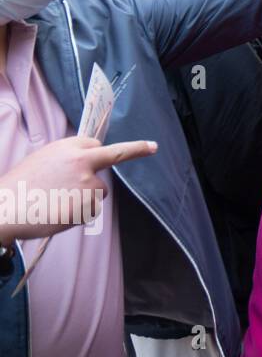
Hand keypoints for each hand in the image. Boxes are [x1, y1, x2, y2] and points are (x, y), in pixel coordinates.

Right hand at [0, 137, 155, 242]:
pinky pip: (91, 209)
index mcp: (66, 147)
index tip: (135, 143)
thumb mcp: (40, 161)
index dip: (101, 152)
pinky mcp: (88, 202)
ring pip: (99, 191)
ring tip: (57, 202)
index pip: (95, 144)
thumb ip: (65, 160)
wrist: (4, 209)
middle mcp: (81, 160)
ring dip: (85, 198)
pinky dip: (79, 213)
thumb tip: (85, 164)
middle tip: (152, 147)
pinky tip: (59, 212)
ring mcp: (87, 181)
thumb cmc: (18, 188)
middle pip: (114, 155)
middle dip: (136, 149)